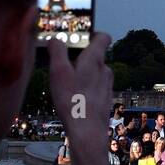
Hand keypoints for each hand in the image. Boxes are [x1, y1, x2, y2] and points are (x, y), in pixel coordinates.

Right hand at [49, 32, 112, 150]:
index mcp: (95, 59)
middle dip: (81, 57)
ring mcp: (107, 85)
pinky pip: (95, 87)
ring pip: (95, 72)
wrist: (87, 131)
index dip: (92, 33)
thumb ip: (57, 52)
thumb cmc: (72, 100)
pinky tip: (73, 98)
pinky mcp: (105, 99)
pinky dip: (85, 87)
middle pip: (96, 55)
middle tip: (63, 63)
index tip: (79, 37)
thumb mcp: (58, 72)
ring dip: (82, 74)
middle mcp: (105, 69)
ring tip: (65, 83)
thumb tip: (56, 39)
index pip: (103, 36)